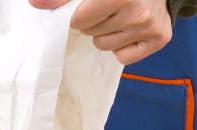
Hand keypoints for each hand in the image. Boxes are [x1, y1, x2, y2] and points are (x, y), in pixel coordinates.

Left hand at [28, 0, 171, 64]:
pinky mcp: (160, 39)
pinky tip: (130, 28)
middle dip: (92, 21)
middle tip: (106, 7)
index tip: (88, 6)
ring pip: (104, 45)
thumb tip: (36, 4)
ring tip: (118, 16)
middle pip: (91, 32)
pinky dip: (122, 46)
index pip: (79, 20)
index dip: (78, 13)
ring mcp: (150, 27)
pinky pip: (123, 57)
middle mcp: (138, 11)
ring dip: (105, 33)